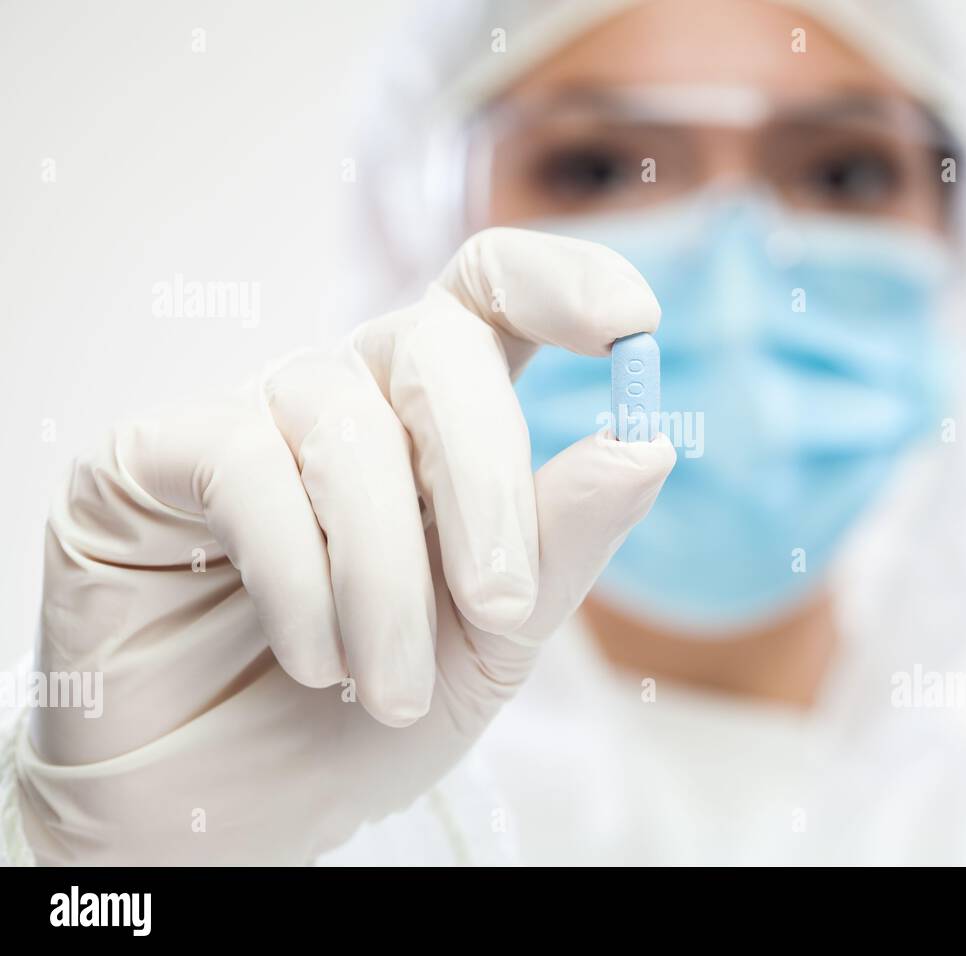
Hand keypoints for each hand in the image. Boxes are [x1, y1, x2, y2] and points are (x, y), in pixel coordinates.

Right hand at [15, 228, 675, 863]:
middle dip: (486, 485)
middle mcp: (347, 395)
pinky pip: (242, 463)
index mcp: (439, 420)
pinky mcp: (149, 460)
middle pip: (439, 348)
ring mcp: (248, 418)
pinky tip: (311, 656)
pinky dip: (298, 576)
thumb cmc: (371, 715)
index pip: (495, 291)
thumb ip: (562, 540)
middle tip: (498, 611)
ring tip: (390, 690)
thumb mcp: (494, 637)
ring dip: (386, 576)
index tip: (632, 323)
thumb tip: (648, 448)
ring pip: (346, 425)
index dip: (564, 280)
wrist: (240, 812)